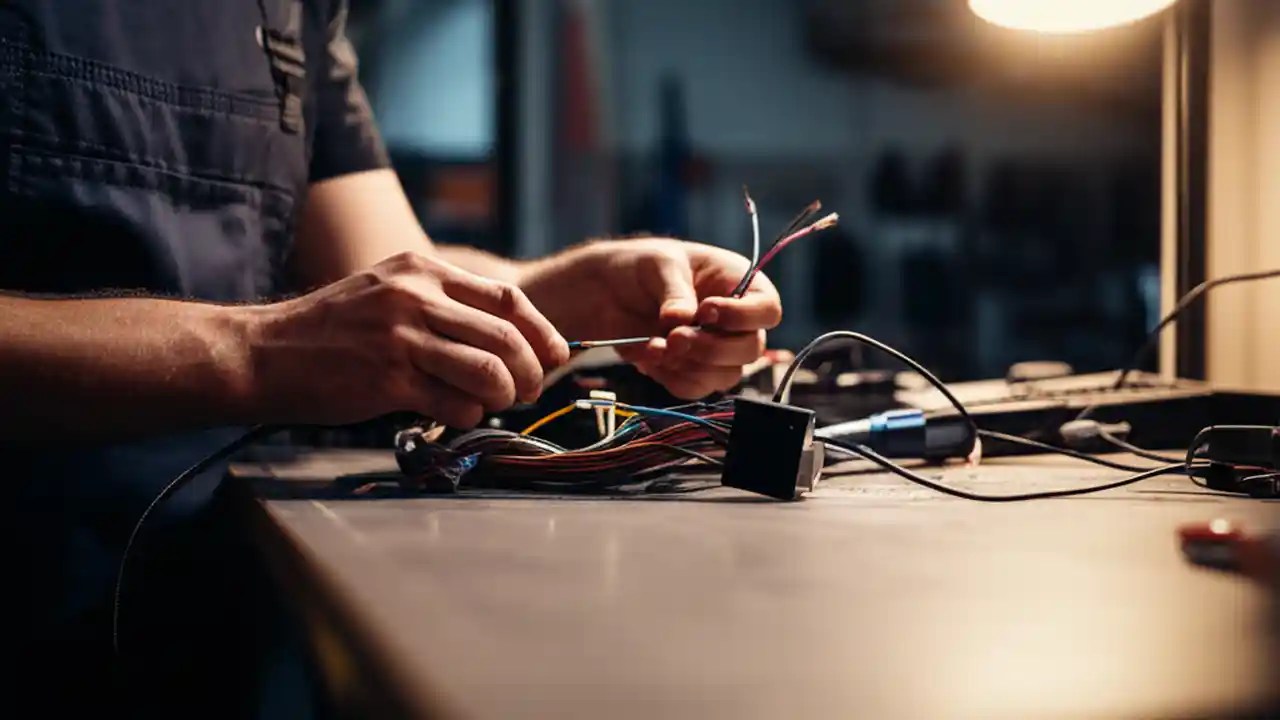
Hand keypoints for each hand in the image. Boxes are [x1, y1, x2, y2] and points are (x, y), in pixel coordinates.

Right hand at [244, 252, 569, 427]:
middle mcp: (414, 297)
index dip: (543, 331)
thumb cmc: (334, 330)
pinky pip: (454, 403)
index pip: (507, 298)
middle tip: (530, 390)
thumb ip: (444, 305)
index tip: (557, 355)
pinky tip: (456, 414)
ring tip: (495, 403)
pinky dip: (467, 415)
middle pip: (506, 336)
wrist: (265, 352)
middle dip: (531, 371)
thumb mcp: (390, 293)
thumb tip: (509, 338)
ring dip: (504, 395)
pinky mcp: (386, 379)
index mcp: (422, 270)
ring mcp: (400, 337)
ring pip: (488, 370)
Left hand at [520, 238, 781, 398]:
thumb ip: (675, 292)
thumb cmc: (642, 265)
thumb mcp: (659, 264)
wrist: (607, 292)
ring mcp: (717, 349)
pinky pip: (696, 388)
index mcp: (741, 284)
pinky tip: (650, 356)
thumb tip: (682, 320)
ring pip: (726, 375)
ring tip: (655, 346)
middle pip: (751, 349)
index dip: (742, 316)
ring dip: (690, 365)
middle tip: (675, 336)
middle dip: (711, 347)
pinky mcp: (692, 370)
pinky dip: (673, 377)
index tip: (705, 310)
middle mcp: (737, 321)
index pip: (767, 310)